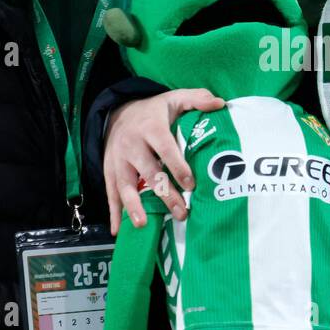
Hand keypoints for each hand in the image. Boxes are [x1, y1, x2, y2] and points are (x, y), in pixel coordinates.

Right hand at [103, 88, 224, 233]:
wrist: (118, 113)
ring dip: (133, 206)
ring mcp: (117, 159)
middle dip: (164, 193)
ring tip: (143, 224)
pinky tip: (118, 230)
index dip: (177, 166)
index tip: (191, 184)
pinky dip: (113, 212)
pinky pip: (110, 192)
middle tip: (181, 212)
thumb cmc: (154, 111)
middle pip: (148, 172)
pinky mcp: (109, 170)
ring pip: (125, 185)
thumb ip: (197, 99)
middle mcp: (132, 144)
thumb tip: (220, 103)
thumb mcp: (174, 98)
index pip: (165, 148)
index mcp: (151, 127)